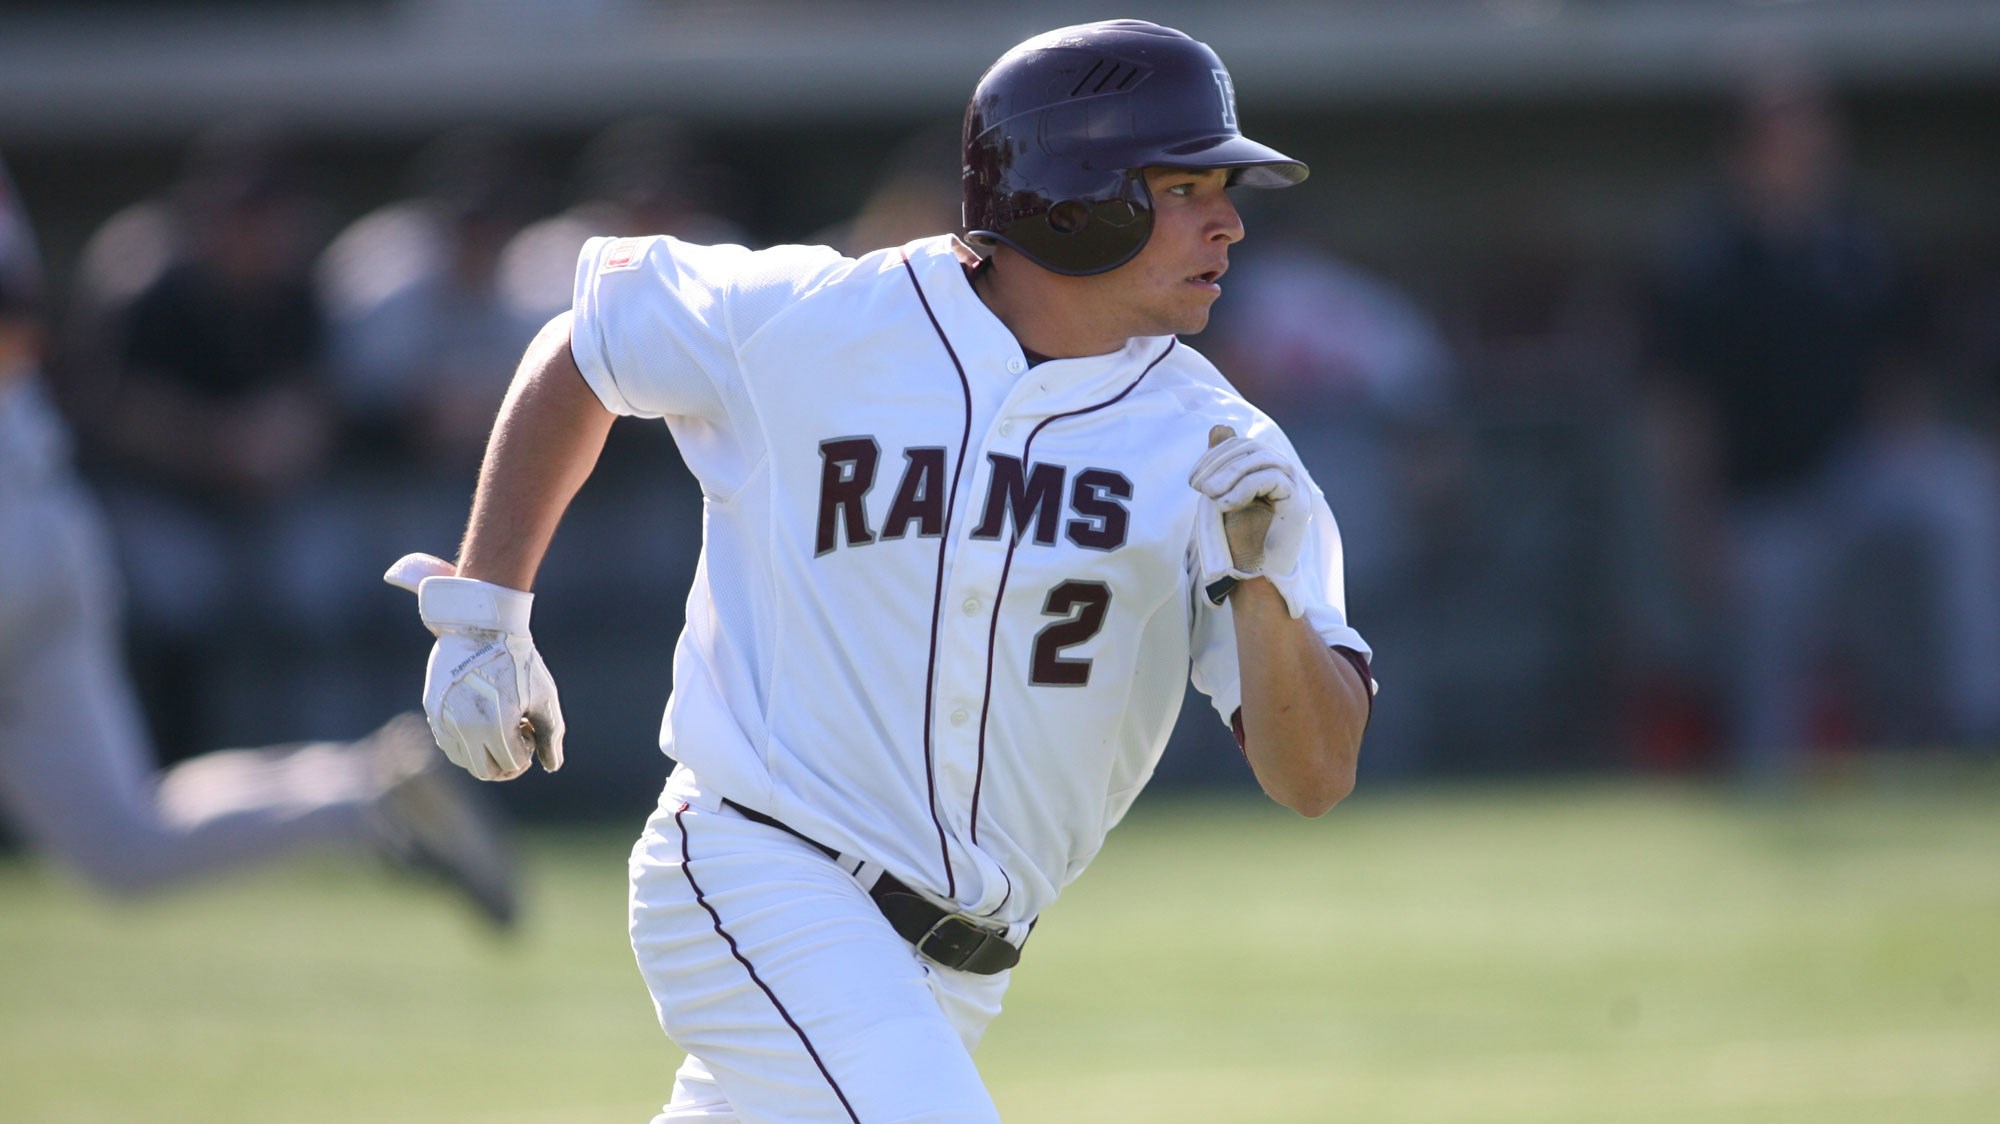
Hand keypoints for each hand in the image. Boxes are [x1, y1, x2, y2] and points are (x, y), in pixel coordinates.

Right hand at [384, 553, 565, 780]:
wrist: (481, 627)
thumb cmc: (518, 662)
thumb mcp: (544, 697)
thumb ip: (551, 735)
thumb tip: (552, 766)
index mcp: (493, 726)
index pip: (512, 764)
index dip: (527, 752)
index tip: (529, 728)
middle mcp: (464, 728)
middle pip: (484, 771)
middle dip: (505, 762)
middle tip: (516, 738)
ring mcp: (443, 720)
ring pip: (463, 760)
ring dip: (484, 752)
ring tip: (498, 724)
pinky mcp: (433, 709)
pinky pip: (448, 742)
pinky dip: (466, 740)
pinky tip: (481, 718)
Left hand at [1189, 425, 1309, 616]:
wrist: (1254, 576)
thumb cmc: (1238, 538)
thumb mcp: (1223, 494)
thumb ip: (1224, 463)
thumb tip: (1220, 426)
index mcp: (1269, 469)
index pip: (1242, 445)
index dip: (1215, 456)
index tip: (1193, 480)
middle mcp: (1287, 473)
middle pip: (1250, 449)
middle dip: (1218, 464)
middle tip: (1197, 487)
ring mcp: (1296, 486)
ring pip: (1259, 460)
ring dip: (1228, 476)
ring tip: (1207, 495)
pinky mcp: (1297, 501)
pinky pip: (1268, 479)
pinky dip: (1242, 490)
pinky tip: (1224, 505)